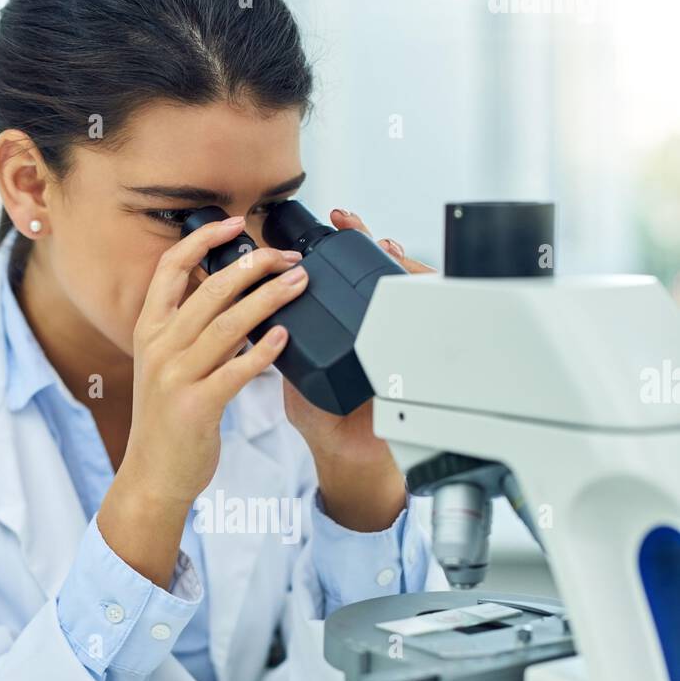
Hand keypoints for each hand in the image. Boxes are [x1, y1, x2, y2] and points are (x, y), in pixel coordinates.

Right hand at [97, 215, 305, 586]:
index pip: (171, 269)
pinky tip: (284, 338)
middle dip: (253, 265)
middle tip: (286, 257)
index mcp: (150, 331)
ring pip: (227, 324)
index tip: (236, 223)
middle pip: (208, 289)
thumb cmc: (167, 422)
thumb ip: (196, 334)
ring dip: (268, 299)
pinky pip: (235, 371)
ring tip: (298, 284)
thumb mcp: (169, 367)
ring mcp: (175, 376)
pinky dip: (262, 352)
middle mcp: (159, 347)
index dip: (203, 240)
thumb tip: (238, 302)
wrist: (152, 475)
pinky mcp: (196, 406)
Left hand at [282, 208, 434, 530]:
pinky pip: (424, 314)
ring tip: (380, 243)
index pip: (335, 279)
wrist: (351, 458)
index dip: (330, 249)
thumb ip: (279, 348)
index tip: (322, 226)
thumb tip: (257, 319)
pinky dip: (418, 289)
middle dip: (363, 242)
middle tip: (349, 222)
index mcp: (335, 329)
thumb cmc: (325, 423)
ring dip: (393, 259)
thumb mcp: (295, 377)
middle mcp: (366, 328)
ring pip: (402, 284)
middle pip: (370, 271)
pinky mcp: (415, 353)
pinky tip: (407, 274)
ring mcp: (393, 338)